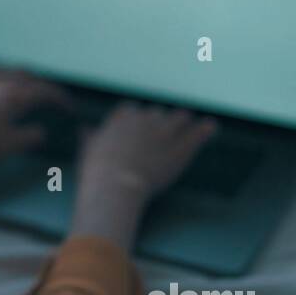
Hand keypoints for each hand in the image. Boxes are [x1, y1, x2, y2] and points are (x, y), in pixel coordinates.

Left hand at [0, 69, 71, 163]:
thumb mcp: (9, 145)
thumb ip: (30, 137)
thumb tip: (41, 131)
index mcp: (14, 97)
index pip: (44, 93)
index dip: (60, 99)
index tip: (70, 108)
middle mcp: (0, 84)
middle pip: (29, 78)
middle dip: (45, 86)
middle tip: (54, 98)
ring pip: (10, 72)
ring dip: (26, 77)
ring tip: (32, 85)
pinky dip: (6, 76)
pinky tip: (2, 83)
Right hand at [70, 104, 216, 246]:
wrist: (116, 184)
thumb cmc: (97, 170)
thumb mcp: (88, 150)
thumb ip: (90, 137)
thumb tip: (84, 129)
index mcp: (123, 118)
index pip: (132, 111)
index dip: (135, 121)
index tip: (136, 130)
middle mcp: (146, 119)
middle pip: (156, 113)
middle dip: (159, 122)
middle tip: (162, 135)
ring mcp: (166, 132)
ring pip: (179, 117)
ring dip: (182, 122)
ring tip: (189, 125)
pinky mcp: (182, 147)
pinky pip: (198, 133)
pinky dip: (205, 129)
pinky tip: (211, 126)